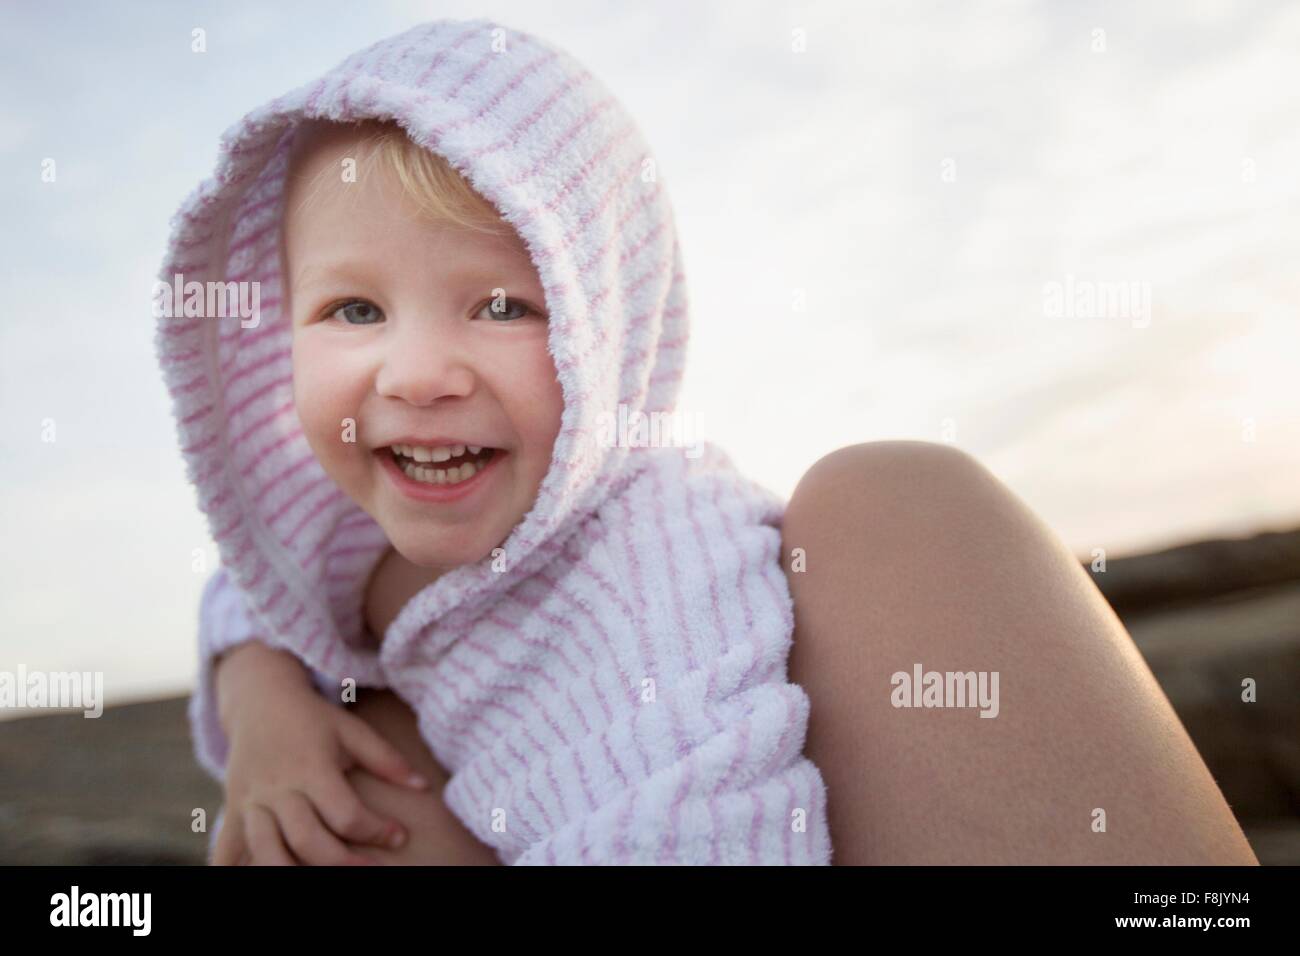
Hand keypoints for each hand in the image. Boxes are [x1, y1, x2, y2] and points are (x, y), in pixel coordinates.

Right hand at [212, 672, 430, 865]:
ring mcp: (250, 801)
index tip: (399, 836)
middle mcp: (278, 787)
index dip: (375, 830)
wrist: (259, 700)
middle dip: (340, 862)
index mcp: (311, 767)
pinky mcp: (233, 809)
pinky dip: (232, 868)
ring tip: (319, 881)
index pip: (344, 812)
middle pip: (306, 838)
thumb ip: (386, 759)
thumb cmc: (313, 719)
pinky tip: (246, 880)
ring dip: (292, 872)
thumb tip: (424, 786)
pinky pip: (227, 848)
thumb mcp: (351, 729)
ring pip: (265, 850)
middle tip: (371, 870)